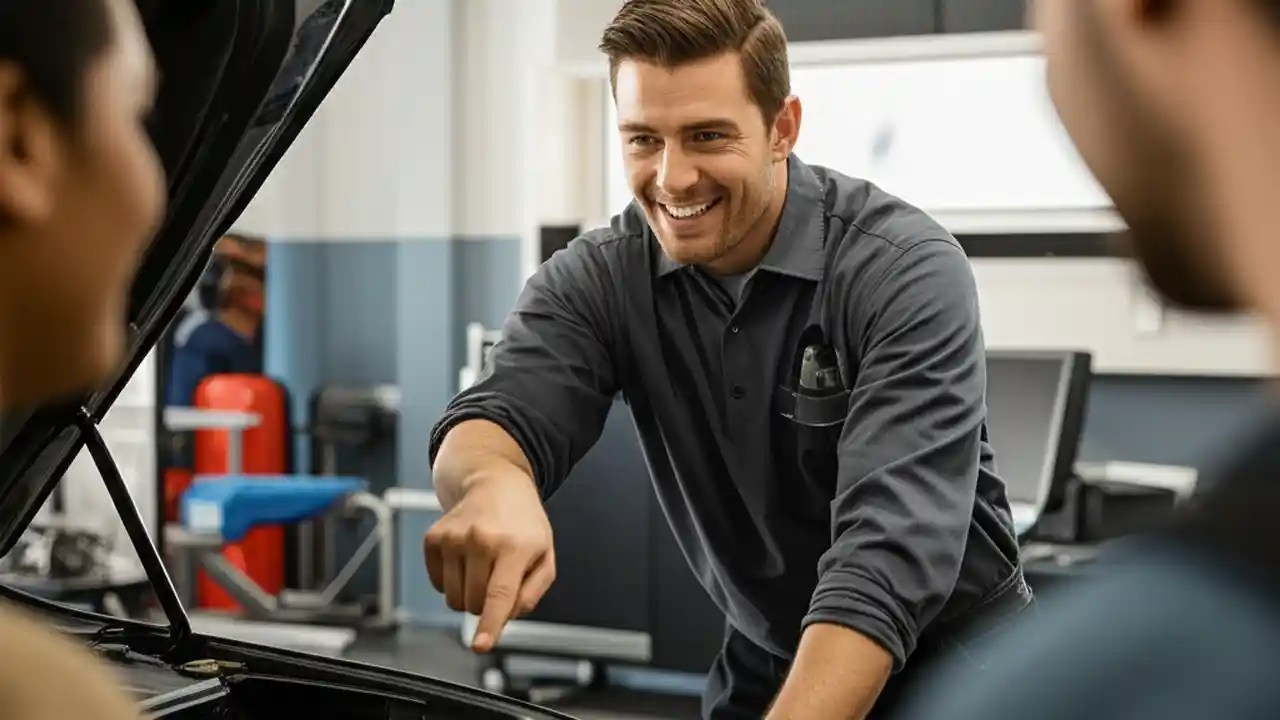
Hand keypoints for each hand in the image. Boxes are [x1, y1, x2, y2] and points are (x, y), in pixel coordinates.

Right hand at [423, 470, 554, 652]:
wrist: (495, 484)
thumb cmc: (522, 523)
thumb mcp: (545, 555)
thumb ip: (532, 592)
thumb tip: (506, 616)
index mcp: (515, 545)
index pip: (501, 593)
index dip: (491, 624)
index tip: (481, 645)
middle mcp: (481, 539)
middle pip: (475, 604)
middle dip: (487, 604)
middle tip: (498, 576)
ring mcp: (453, 537)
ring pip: (454, 599)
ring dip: (468, 594)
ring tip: (483, 565)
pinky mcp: (434, 538)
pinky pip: (438, 585)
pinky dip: (452, 581)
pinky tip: (466, 558)